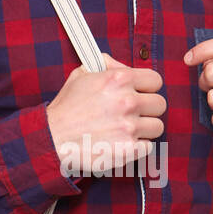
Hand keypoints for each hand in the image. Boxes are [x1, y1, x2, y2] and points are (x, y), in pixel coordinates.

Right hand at [46, 53, 166, 175]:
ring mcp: (129, 127)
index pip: (156, 80)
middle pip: (160, 104)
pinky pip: (149, 147)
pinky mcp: (128, 149)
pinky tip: (122, 143)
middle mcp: (127, 101)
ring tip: (127, 130)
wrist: (52, 138)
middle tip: (133, 114)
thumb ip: (106, 64)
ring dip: (145, 129)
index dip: (148, 88)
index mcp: (119, 79)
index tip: (140, 94)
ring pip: (157, 127)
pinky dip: (138, 147)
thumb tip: (121, 65)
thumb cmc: (66, 107)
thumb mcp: (82, 74)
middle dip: (148, 109)